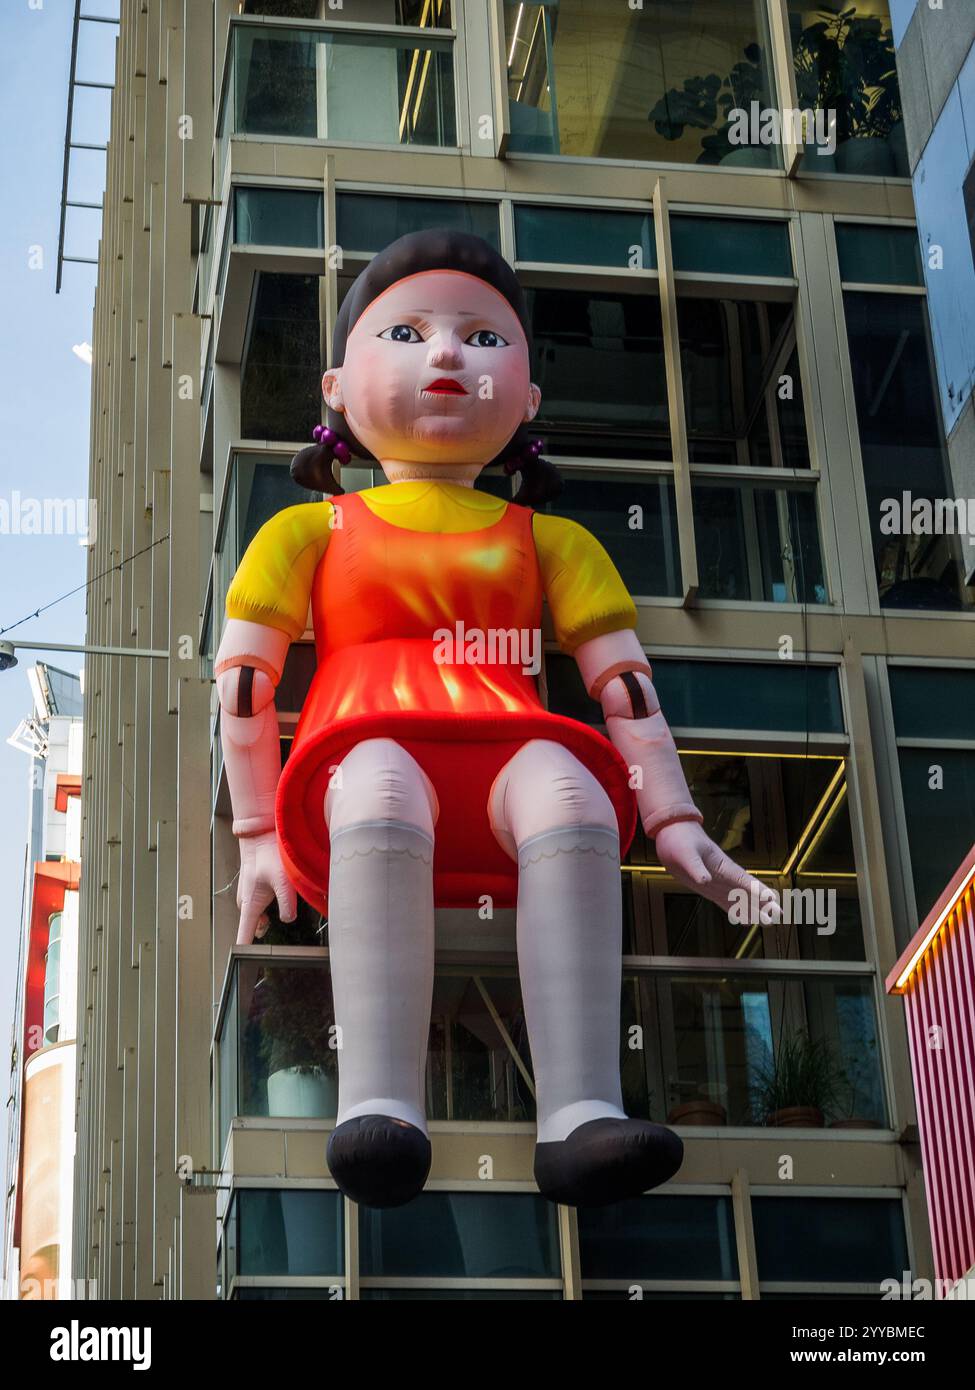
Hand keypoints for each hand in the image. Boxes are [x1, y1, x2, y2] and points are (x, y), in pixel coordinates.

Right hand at [237, 830, 297, 943]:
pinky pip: (262, 906)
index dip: (245, 951)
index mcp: (250, 905)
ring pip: (260, 916)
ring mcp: (250, 896)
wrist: (262, 835)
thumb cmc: (269, 855)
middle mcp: (247, 903)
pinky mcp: (257, 890)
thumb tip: (287, 920)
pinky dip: (271, 907)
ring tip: (284, 904)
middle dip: (266, 931)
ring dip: (271, 916)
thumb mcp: (284, 882)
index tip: (243, 964)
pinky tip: (284, 896)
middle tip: (279, 926)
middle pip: (255, 927)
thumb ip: (286, 904)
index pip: (243, 935)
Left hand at [653, 820, 780, 925]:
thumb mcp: (686, 853)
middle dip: (764, 904)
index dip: (758, 890)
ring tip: (768, 922)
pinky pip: (726, 902)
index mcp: (723, 865)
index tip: (772, 899)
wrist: (672, 834)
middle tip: (779, 916)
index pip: (744, 880)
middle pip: (748, 892)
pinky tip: (745, 920)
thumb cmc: (681, 839)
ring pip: (740, 900)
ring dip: (754, 910)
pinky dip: (736, 911)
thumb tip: (704, 881)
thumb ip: (695, 866)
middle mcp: (724, 876)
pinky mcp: (708, 888)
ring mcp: (718, 882)